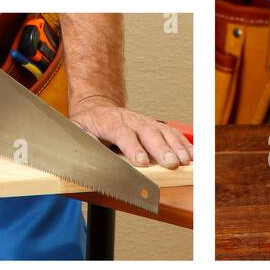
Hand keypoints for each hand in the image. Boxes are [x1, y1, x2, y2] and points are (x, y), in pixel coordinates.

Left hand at [69, 95, 191, 168]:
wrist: (97, 106)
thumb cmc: (88, 124)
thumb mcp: (77, 130)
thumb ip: (82, 140)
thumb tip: (88, 150)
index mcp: (110, 122)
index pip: (123, 134)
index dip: (133, 147)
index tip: (142, 161)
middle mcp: (131, 120)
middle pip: (148, 133)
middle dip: (161, 148)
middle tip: (171, 163)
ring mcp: (145, 122)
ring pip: (163, 132)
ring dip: (176, 147)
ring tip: (185, 161)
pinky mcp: (154, 125)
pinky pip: (172, 133)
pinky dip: (183, 143)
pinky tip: (192, 154)